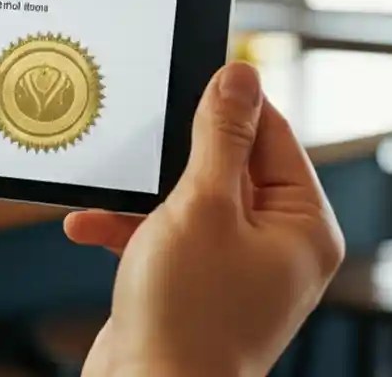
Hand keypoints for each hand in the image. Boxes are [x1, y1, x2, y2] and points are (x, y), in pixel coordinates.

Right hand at [65, 63, 343, 376]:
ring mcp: (233, 267)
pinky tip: (90, 227)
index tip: (190, 73)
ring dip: (141, 197)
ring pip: (187, 200)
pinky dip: (128, 229)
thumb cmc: (187, 318)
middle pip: (226, 165)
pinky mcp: (193, 284)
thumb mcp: (202, 208)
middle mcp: (275, 246)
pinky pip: (163, 236)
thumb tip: (240, 77)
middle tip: (141, 136)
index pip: (272, 134)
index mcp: (302, 226)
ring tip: (107, 193)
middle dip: (174, 157)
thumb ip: (220, 137)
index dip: (229, 103)